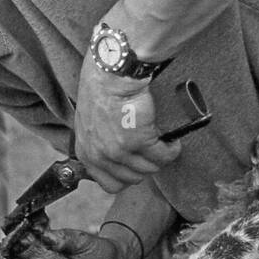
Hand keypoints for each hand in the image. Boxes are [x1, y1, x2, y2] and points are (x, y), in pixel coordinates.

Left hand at [74, 50, 180, 194]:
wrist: (111, 73)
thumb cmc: (100, 89)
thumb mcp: (90, 123)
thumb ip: (100, 143)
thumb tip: (118, 154)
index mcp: (86, 153)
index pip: (110, 184)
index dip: (127, 176)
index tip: (136, 165)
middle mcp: (101, 156)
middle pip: (133, 178)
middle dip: (146, 166)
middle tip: (153, 152)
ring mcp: (119, 151)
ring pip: (149, 168)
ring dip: (160, 158)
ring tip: (164, 145)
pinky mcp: (139, 141)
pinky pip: (162, 155)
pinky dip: (171, 150)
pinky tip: (172, 142)